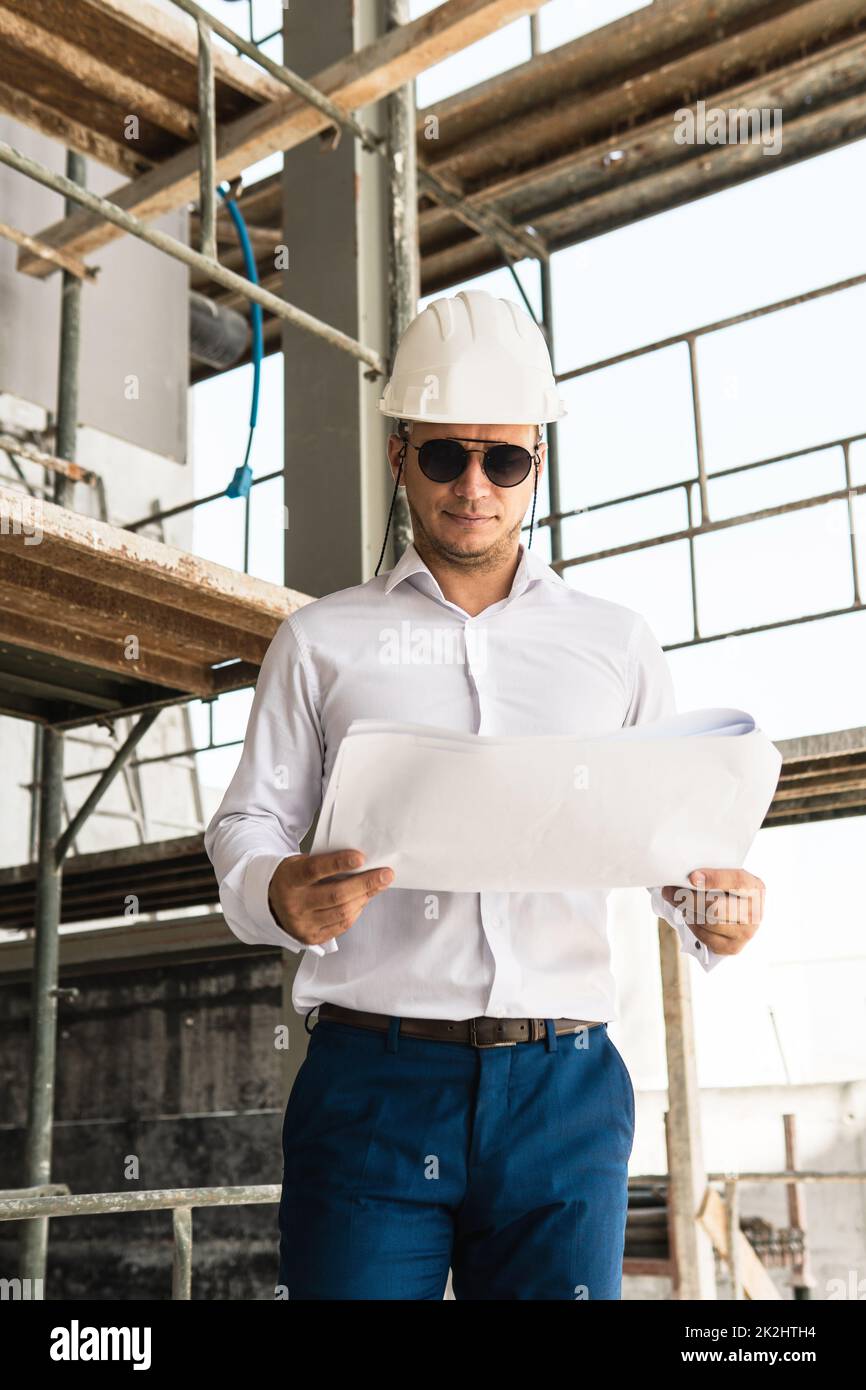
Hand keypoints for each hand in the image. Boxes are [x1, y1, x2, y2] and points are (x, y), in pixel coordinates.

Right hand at [267, 849, 393, 949]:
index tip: (361, 857)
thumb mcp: (301, 863)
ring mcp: (302, 924)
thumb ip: (325, 863)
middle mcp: (294, 904)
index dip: (339, 863)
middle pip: (336, 895)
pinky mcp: (310, 938)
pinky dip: (356, 911)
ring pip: (343, 912)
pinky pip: (342, 925)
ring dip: (365, 897)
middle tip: (386, 874)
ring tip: (378, 885)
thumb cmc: (294, 877)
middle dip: (366, 884)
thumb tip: (363, 864)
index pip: (315, 870)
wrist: (270, 903)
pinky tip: (362, 900)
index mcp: (290, 879)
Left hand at [661, 869, 764, 955]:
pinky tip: (689, 916)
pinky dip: (692, 926)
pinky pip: (705, 937)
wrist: (734, 910)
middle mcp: (755, 912)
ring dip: (687, 911)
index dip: (714, 879)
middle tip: (670, 891)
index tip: (692, 877)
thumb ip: (712, 872)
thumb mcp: (725, 875)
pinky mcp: (733, 948)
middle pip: (717, 908)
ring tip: (678, 901)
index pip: (737, 881)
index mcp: (756, 887)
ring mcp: (746, 933)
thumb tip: (687, 876)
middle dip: (688, 899)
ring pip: (708, 923)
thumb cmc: (725, 888)